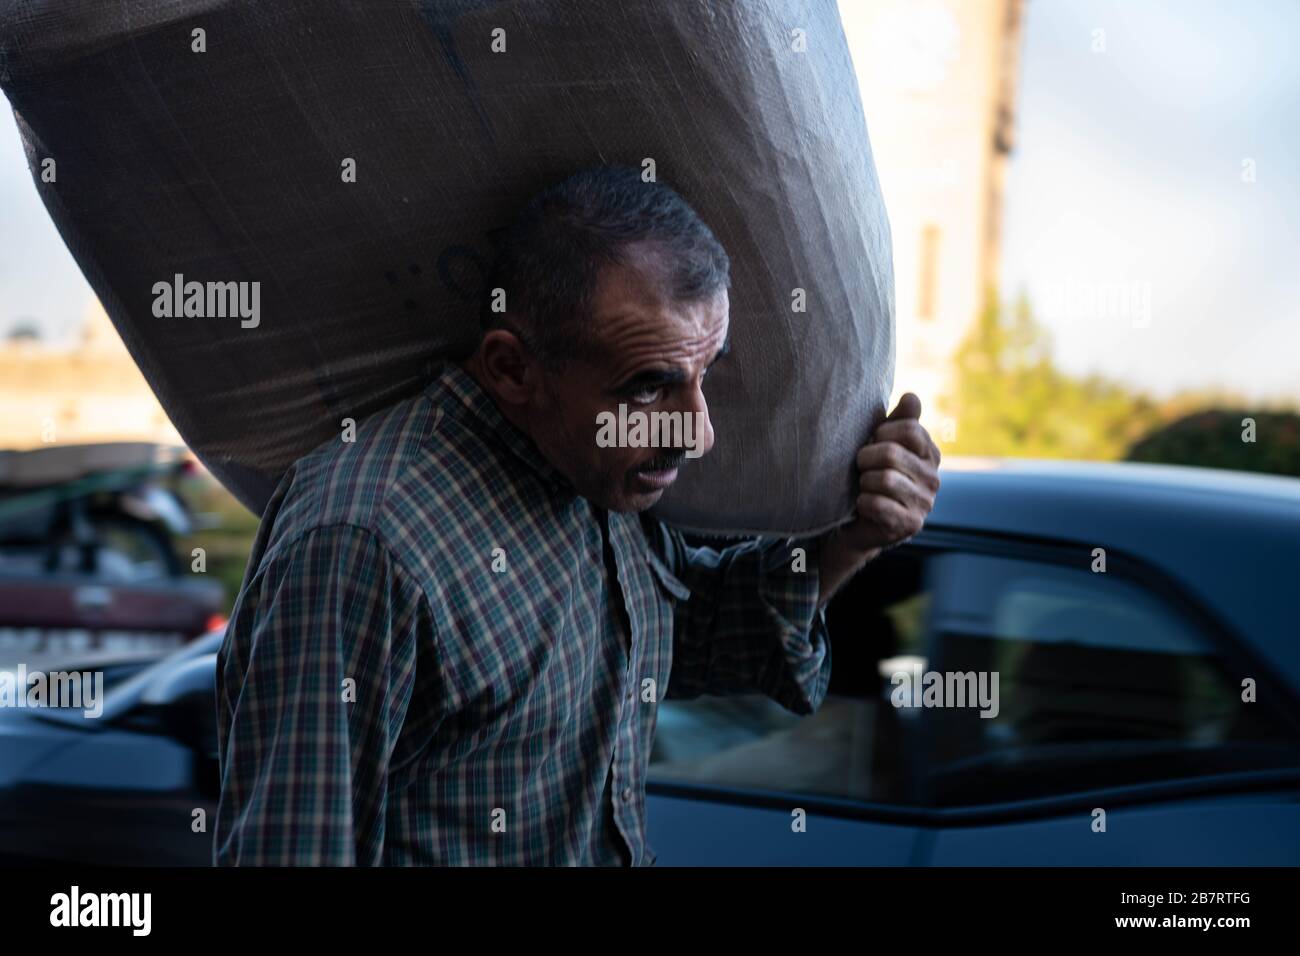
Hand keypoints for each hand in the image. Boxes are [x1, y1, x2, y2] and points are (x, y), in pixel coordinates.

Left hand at [838, 392, 940, 555]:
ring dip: (863, 482)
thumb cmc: (871, 474)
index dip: (881, 433)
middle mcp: (933, 478)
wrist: (858, 522)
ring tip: (864, 487)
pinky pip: (876, 503)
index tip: (872, 443)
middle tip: (862, 469)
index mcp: (930, 453)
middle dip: (865, 459)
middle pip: (891, 453)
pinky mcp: (910, 525)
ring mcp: (925, 503)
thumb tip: (911, 396)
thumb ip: (899, 419)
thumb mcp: (883, 441)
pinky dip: (862, 503)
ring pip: (884, 479)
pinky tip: (864, 506)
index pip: (909, 428)